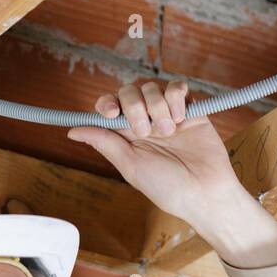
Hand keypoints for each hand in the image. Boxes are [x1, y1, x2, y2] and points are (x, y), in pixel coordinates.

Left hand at [67, 80, 244, 220]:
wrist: (204, 190)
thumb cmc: (167, 187)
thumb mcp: (131, 167)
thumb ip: (104, 143)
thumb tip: (72, 131)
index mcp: (126, 136)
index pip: (109, 107)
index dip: (107, 103)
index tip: (112, 113)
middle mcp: (145, 121)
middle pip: (129, 92)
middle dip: (135, 107)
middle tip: (147, 132)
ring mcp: (166, 113)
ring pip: (152, 87)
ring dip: (157, 107)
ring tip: (169, 131)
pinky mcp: (189, 108)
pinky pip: (177, 86)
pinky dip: (177, 97)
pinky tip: (181, 118)